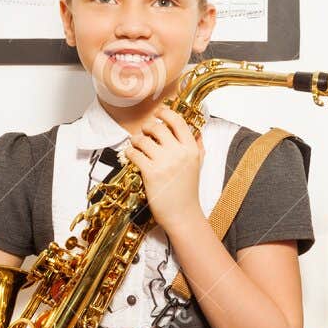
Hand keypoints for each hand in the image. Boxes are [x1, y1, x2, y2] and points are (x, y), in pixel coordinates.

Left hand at [123, 104, 204, 232]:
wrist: (183, 214)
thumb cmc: (188, 192)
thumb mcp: (198, 166)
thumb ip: (197, 147)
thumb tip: (197, 132)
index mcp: (191, 149)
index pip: (178, 121)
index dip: (165, 113)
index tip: (158, 114)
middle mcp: (179, 153)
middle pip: (158, 127)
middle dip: (147, 128)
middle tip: (145, 133)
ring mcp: (164, 163)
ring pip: (143, 139)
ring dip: (136, 140)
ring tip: (136, 146)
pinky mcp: (150, 172)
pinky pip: (134, 153)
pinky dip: (129, 153)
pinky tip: (132, 157)